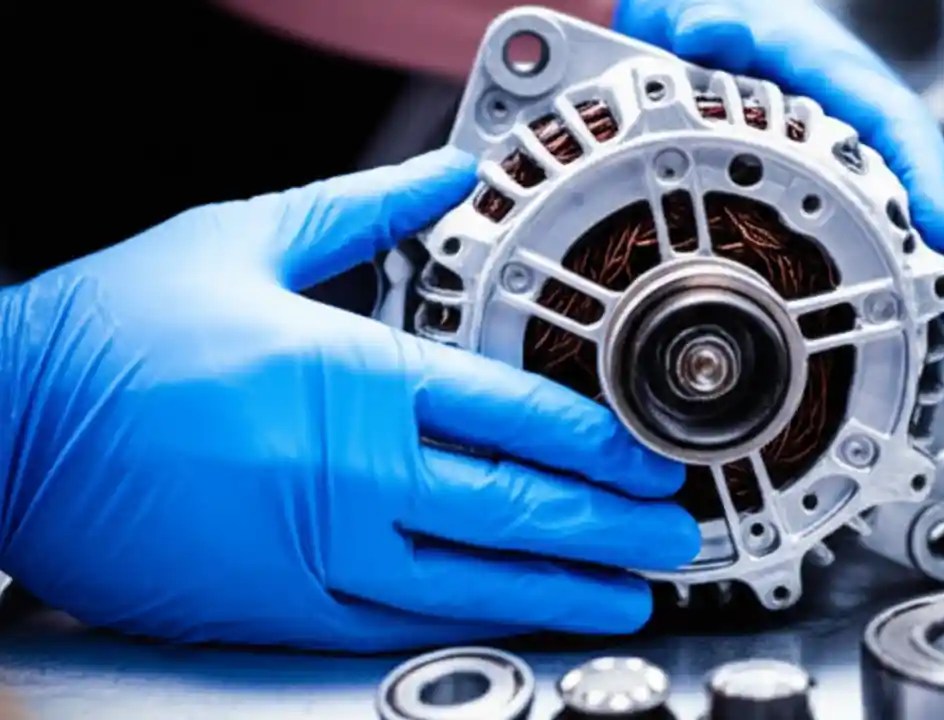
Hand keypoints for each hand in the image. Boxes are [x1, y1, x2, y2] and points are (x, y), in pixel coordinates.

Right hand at [0, 148, 699, 651]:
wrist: (4, 422)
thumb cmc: (114, 333)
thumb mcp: (242, 239)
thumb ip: (365, 210)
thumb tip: (448, 174)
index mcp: (352, 372)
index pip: (513, 412)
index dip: (598, 441)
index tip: (647, 455)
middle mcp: (350, 468)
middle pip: (517, 507)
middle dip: (611, 526)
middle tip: (674, 537)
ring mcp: (318, 548)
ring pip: (474, 582)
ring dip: (565, 590)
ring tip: (630, 596)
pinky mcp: (280, 607)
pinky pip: (400, 626)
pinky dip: (473, 627)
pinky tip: (520, 625)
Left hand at [615, 0, 943, 402]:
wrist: (690, 39)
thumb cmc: (712, 29)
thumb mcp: (711, 20)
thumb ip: (718, 29)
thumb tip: (714, 30)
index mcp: (839, 82)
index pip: (898, 129)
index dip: (926, 181)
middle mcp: (866, 130)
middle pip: (938, 197)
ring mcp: (864, 172)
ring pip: (931, 239)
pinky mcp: (849, 207)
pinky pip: (898, 260)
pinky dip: (920, 309)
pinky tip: (934, 359)